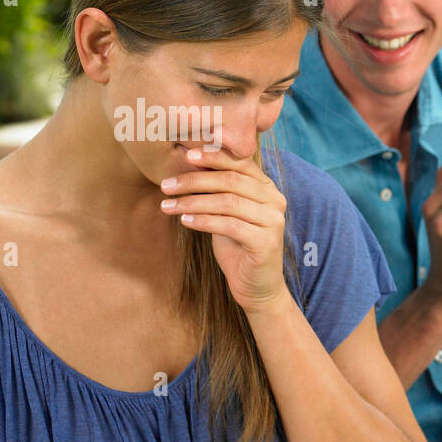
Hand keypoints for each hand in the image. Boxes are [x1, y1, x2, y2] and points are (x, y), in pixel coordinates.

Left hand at [161, 147, 288, 313]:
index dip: (213, 157)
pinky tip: (184, 220)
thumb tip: (189, 162)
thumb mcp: (225, 213)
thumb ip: (216, 190)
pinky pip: (229, 225)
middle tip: (166, 185)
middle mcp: (275, 200)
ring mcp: (273, 221)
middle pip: (231, 181)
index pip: (241, 163)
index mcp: (267, 188)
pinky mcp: (266, 241)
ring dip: (193, 201)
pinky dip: (203, 220)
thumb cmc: (237, 246)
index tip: (185, 156)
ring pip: (228, 202)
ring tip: (168, 206)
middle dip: (194, 181)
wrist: (256, 286)